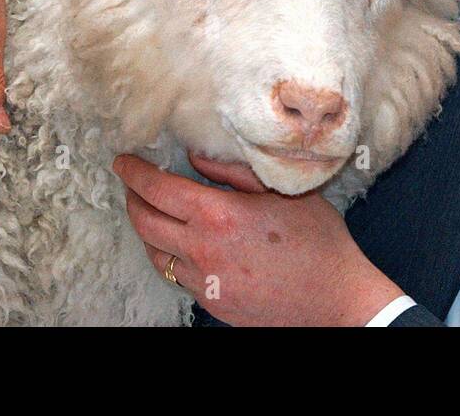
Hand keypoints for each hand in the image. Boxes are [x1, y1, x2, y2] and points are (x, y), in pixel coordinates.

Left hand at [113, 153, 403, 326]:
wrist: (334, 300)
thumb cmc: (317, 241)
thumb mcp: (281, 190)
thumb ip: (233, 172)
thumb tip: (196, 156)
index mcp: (218, 216)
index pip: (156, 189)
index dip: (134, 172)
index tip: (124, 161)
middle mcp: (202, 251)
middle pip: (144, 222)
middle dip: (132, 198)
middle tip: (132, 183)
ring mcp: (204, 282)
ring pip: (155, 254)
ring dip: (148, 229)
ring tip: (154, 212)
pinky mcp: (212, 303)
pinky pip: (179, 276)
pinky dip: (173, 255)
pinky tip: (185, 243)